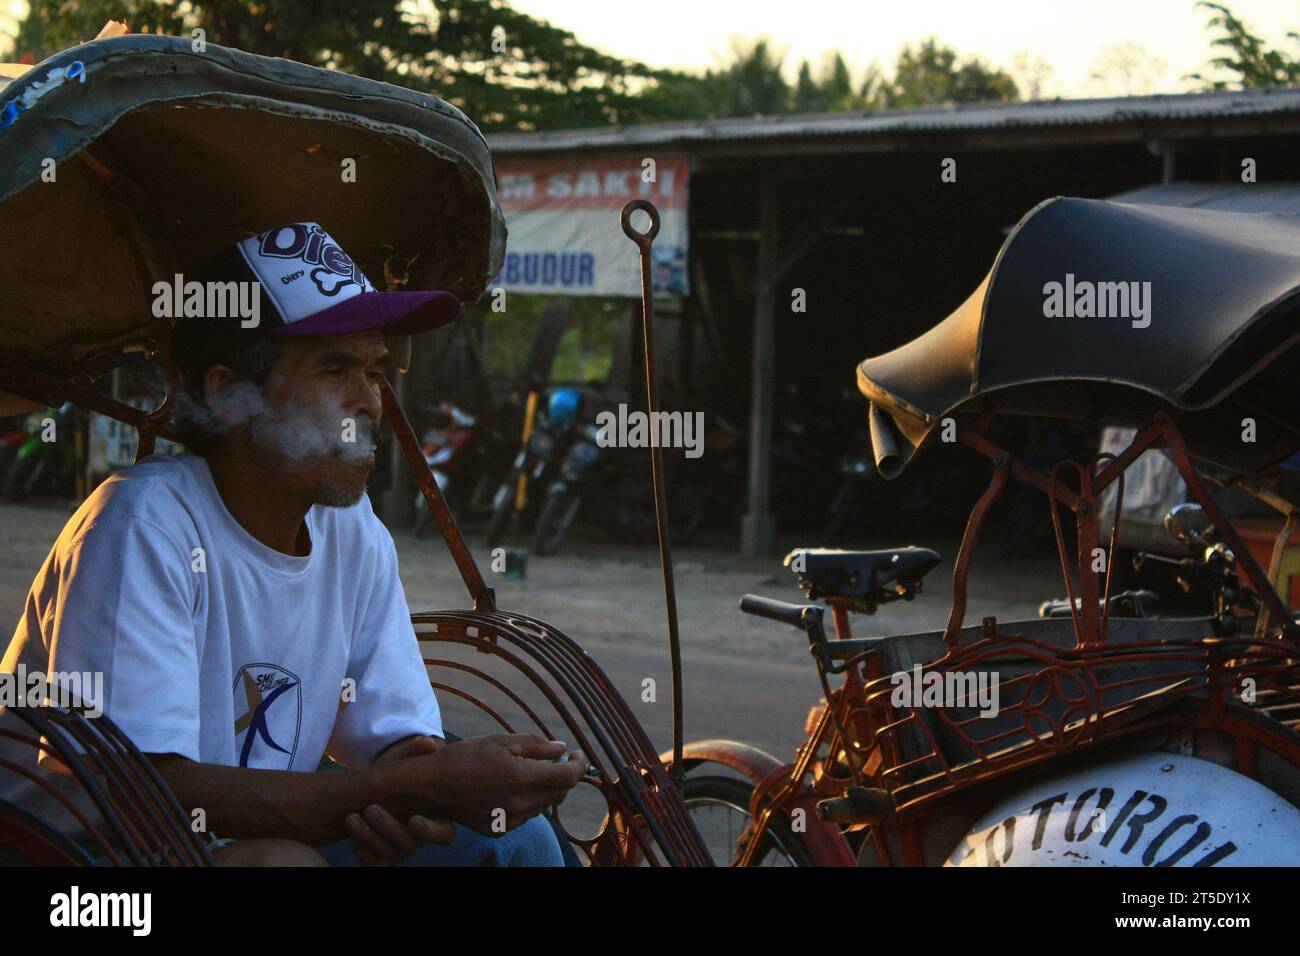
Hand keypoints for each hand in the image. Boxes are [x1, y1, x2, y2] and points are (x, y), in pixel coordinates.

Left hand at [349, 735, 455, 864]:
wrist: (377, 784)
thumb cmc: (400, 769)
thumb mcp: (410, 757)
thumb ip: (420, 751)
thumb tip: (429, 744)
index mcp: (437, 817)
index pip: (444, 835)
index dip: (430, 832)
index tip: (413, 819)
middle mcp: (420, 838)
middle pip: (410, 845)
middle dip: (389, 828)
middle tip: (371, 808)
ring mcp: (400, 849)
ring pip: (388, 854)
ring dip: (368, 836)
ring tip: (352, 817)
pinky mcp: (380, 855)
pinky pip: (371, 861)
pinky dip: (359, 846)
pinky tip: (351, 825)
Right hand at [401, 733, 585, 835]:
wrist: (431, 786)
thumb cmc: (464, 757)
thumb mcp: (500, 741)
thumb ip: (535, 746)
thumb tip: (561, 749)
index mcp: (522, 779)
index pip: (568, 777)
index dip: (580, 765)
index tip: (577, 754)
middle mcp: (519, 804)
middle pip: (560, 793)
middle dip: (563, 775)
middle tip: (555, 758)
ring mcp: (510, 820)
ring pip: (544, 805)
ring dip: (545, 787)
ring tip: (529, 770)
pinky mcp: (499, 829)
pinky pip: (526, 815)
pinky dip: (528, 800)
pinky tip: (512, 787)